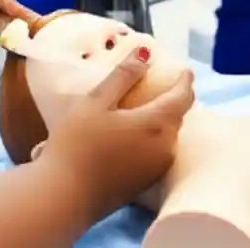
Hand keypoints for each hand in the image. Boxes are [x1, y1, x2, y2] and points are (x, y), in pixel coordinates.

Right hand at [36, 49, 193, 217]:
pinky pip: (156, 154)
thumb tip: (145, 54)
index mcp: (157, 124)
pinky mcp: (145, 184)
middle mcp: (165, 148)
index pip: (183, 97)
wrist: (65, 196)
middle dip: (172, 100)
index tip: (184, 71)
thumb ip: (123, 75)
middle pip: (176, 118)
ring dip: (160, 121)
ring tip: (142, 110)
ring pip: (166, 137)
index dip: (185, 81)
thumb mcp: (96, 101)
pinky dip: (150, 140)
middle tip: (160, 86)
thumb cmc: (77, 144)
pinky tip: (130, 137)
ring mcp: (156, 169)